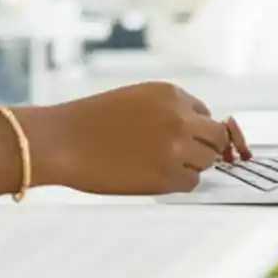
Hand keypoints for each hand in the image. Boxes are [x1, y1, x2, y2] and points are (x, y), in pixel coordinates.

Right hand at [30, 82, 247, 194]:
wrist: (61, 140)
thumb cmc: (89, 122)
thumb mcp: (134, 99)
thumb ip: (166, 111)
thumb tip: (193, 134)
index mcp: (170, 93)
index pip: (204, 112)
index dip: (194, 129)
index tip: (181, 139)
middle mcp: (180, 117)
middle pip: (216, 137)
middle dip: (204, 147)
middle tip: (183, 157)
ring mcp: (176, 147)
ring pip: (207, 162)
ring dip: (190, 166)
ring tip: (158, 166)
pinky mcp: (167, 176)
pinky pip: (191, 183)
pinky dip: (178, 182)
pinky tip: (153, 177)